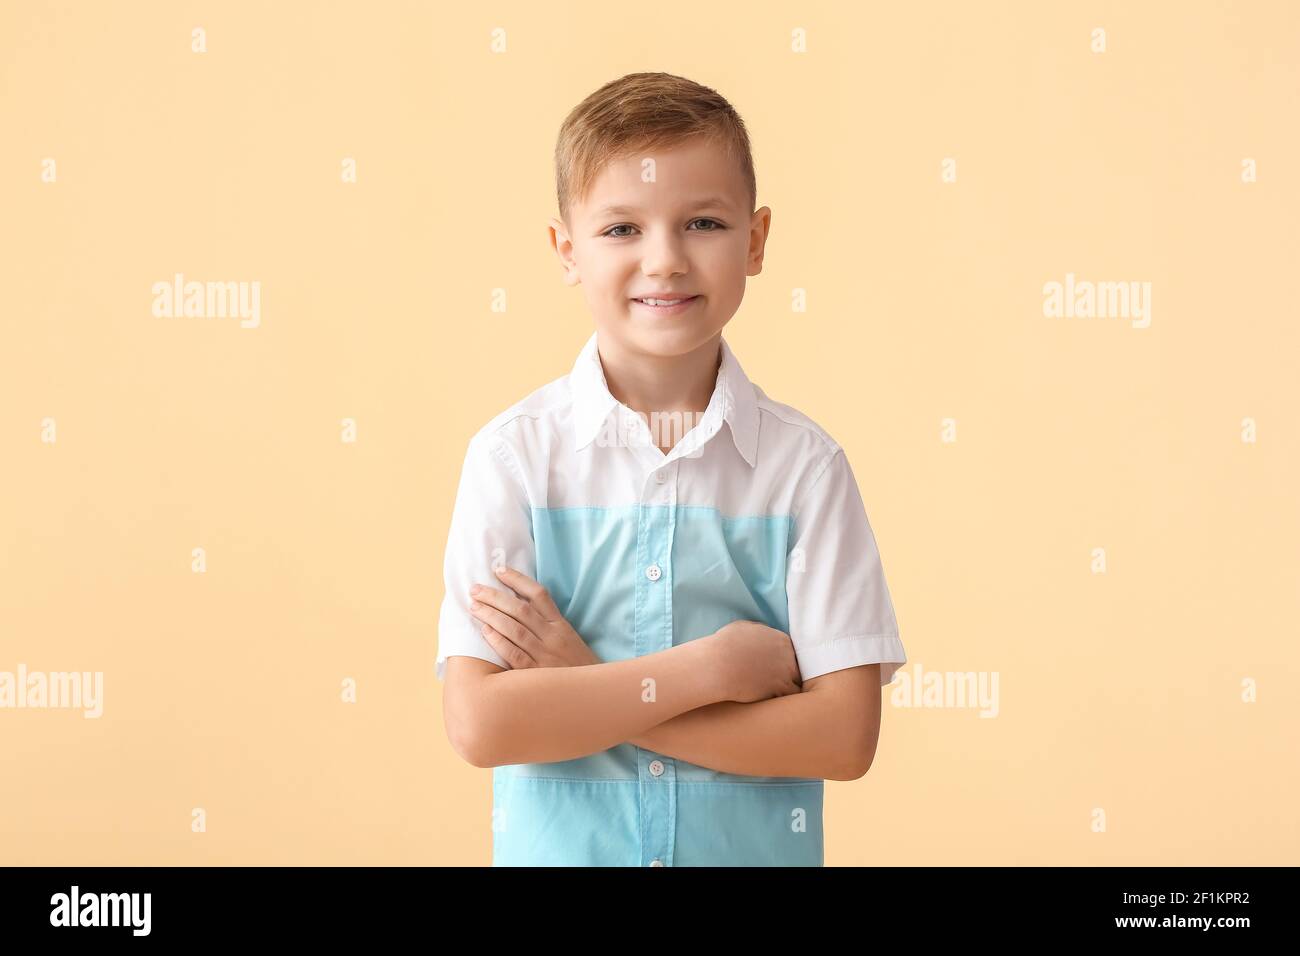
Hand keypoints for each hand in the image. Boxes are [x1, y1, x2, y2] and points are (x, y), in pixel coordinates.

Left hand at [469, 566, 600, 668]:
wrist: (594, 694)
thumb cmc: (577, 667)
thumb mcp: (568, 640)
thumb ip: (548, 625)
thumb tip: (519, 607)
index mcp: (560, 625)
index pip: (538, 594)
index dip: (518, 580)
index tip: (499, 571)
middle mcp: (552, 636)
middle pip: (521, 609)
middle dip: (496, 596)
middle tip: (475, 589)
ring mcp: (545, 655)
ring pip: (515, 629)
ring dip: (492, 615)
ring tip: (474, 606)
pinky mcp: (538, 674)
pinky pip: (515, 654)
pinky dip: (499, 642)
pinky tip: (485, 631)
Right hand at [708, 620, 801, 702]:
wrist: (718, 665)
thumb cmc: (725, 645)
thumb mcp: (744, 628)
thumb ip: (760, 631)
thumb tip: (763, 634)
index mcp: (781, 639)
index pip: (793, 652)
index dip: (785, 661)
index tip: (777, 668)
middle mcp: (788, 654)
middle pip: (798, 667)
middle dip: (789, 675)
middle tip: (780, 682)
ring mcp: (786, 672)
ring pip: (797, 682)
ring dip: (790, 688)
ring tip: (781, 695)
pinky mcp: (779, 688)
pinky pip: (791, 695)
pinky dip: (785, 699)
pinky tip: (778, 702)